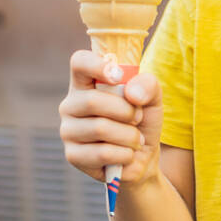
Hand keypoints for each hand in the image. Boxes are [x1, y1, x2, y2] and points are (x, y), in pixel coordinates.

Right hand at [59, 50, 163, 187]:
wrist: (143, 158)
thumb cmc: (141, 121)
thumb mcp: (152, 98)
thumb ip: (147, 85)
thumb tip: (132, 94)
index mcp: (86, 83)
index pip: (79, 62)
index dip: (97, 65)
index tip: (119, 76)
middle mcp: (71, 104)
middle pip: (92, 101)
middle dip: (126, 112)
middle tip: (138, 119)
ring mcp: (68, 130)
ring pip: (100, 128)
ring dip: (129, 136)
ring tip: (135, 139)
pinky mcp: (72, 156)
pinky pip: (102, 153)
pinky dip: (125, 154)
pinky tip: (126, 154)